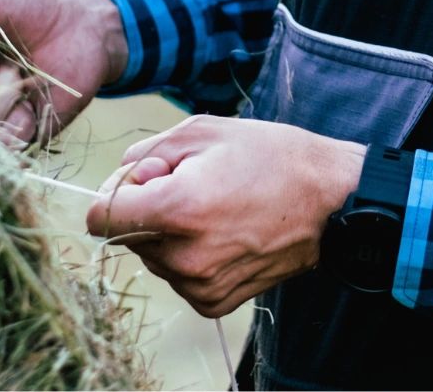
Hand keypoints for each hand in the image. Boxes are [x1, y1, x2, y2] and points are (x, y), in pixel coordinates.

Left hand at [85, 117, 366, 317]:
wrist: (331, 201)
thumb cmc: (273, 157)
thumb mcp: (205, 131)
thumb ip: (146, 152)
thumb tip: (123, 182)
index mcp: (177, 208)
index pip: (100, 217)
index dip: (117, 192)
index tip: (147, 180)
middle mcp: (183, 256)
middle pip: (128, 236)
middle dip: (150, 209)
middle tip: (198, 186)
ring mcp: (199, 284)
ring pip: (153, 257)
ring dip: (170, 235)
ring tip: (218, 209)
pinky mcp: (214, 302)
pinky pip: (179, 278)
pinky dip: (192, 257)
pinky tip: (226, 235)